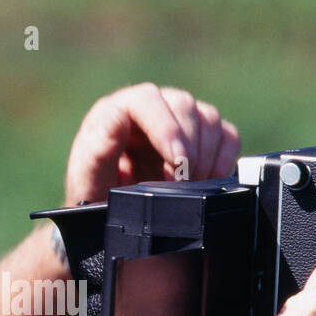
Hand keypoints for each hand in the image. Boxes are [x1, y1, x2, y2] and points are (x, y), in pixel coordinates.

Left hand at [62, 84, 240, 206]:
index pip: (147, 99)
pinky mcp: (201, 139)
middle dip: (189, 147)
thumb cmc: (95, 195)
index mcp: (116, 111)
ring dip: (206, 155)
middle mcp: (150, 109)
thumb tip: (116, 118)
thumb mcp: (88, 178)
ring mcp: (178, 122)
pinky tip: (207, 181)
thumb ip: (97, 149)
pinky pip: (227, 135)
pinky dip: (224, 159)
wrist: (112, 216)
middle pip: (183, 105)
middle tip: (181, 182)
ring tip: (189, 185)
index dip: (166, 126)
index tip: (176, 160)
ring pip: (208, 118)